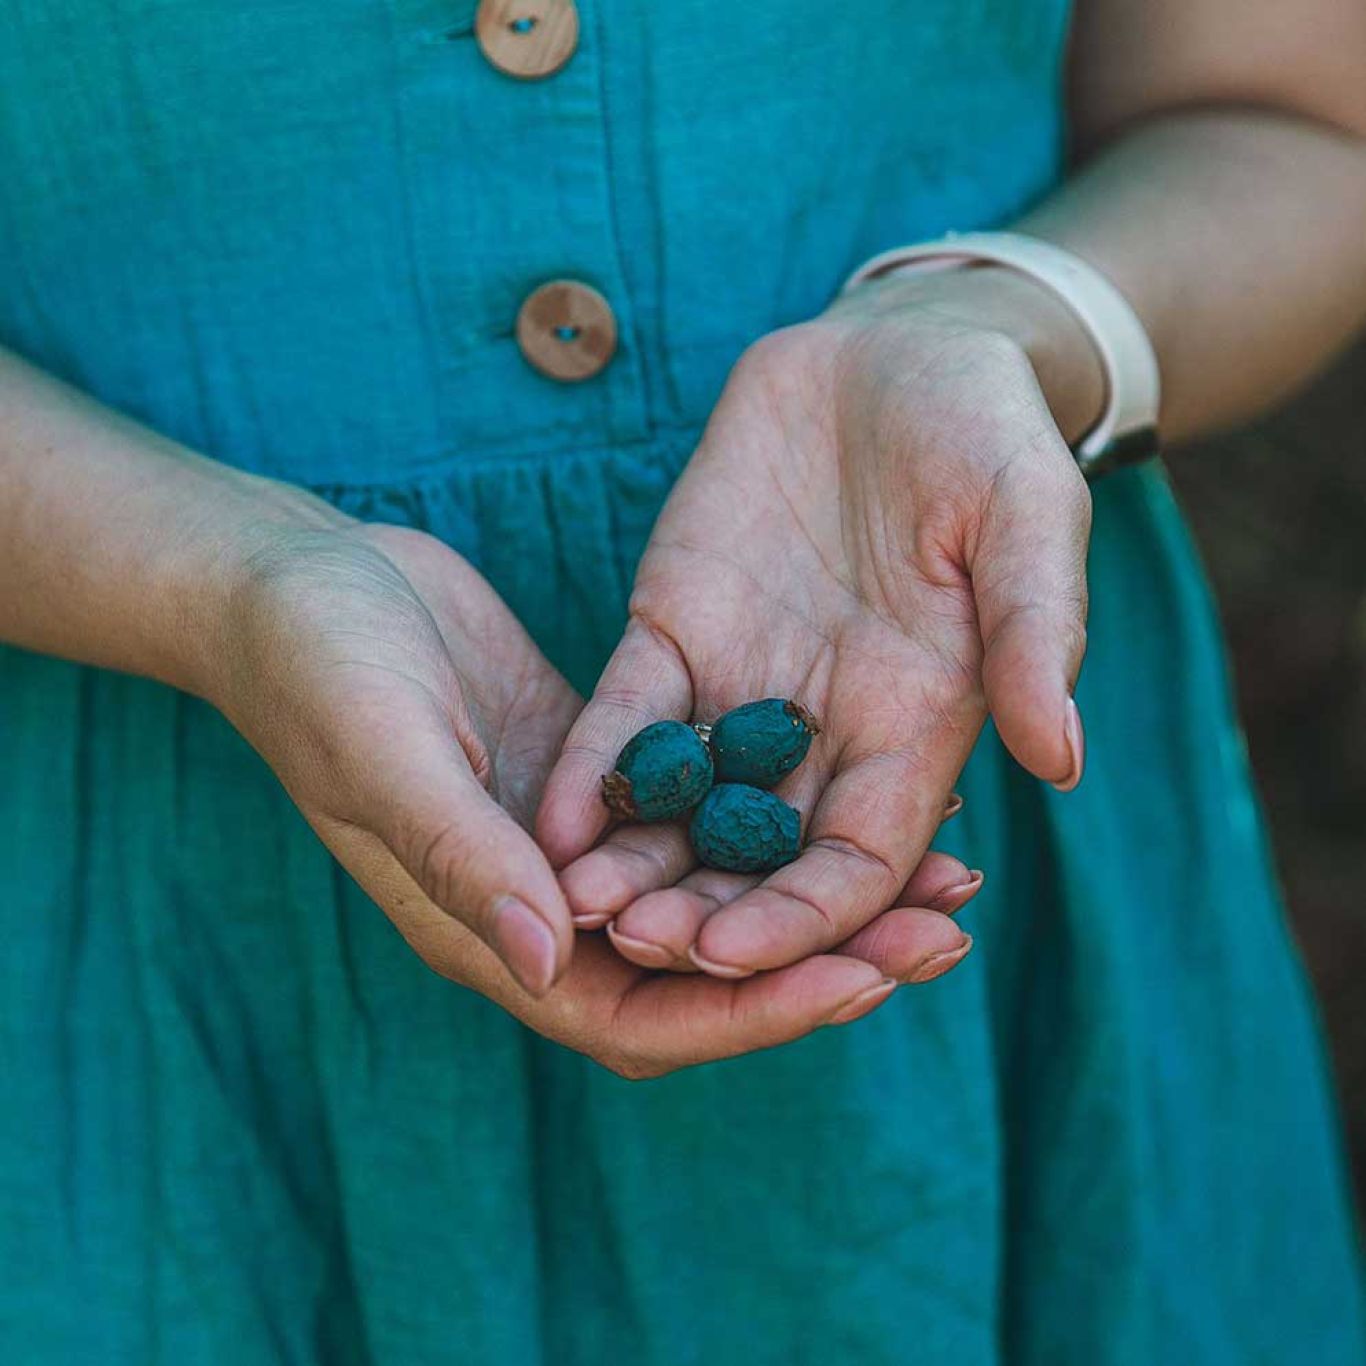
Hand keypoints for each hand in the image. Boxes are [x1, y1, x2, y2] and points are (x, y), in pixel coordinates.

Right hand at [209, 515, 980, 1076]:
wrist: (297, 586)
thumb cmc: (318, 672)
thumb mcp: (385, 757)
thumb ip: (464, 858)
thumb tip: (553, 959)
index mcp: (497, 928)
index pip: (643, 1012)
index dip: (756, 1010)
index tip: (866, 979)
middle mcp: (549, 902)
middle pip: (708, 966)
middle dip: (825, 958)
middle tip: (945, 931)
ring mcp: (580, 839)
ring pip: (722, 890)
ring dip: (822, 888)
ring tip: (942, 866)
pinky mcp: (601, 771)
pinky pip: (709, 810)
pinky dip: (780, 809)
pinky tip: (859, 779)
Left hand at [537, 266, 1096, 979]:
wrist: (892, 354)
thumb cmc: (983, 431)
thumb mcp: (1028, 516)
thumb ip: (1032, 632)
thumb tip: (1061, 760)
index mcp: (915, 726)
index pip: (859, 857)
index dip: (804, 916)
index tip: (740, 956)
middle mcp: (822, 730)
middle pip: (759, 855)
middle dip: (702, 909)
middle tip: (634, 949)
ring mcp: (740, 684)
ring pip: (682, 806)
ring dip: (634, 862)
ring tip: (573, 905)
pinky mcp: (672, 630)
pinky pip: (628, 716)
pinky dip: (595, 769)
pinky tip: (551, 818)